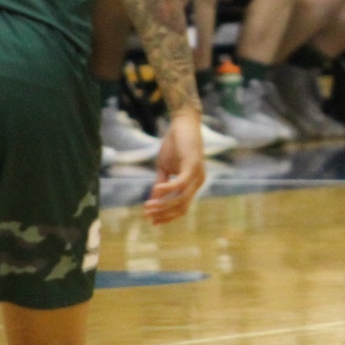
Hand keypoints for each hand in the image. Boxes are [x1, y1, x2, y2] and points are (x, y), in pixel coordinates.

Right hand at [145, 110, 205, 224]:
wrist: (182, 123)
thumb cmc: (174, 144)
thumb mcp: (164, 167)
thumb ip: (161, 184)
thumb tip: (153, 201)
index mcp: (193, 184)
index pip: (182, 207)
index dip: (167, 216)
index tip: (152, 222)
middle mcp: (198, 181)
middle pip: (182, 206)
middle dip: (163, 213)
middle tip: (146, 215)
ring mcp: (198, 174)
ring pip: (181, 198)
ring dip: (163, 204)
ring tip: (148, 206)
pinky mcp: (193, 165)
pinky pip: (181, 183)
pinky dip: (168, 189)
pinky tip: (155, 191)